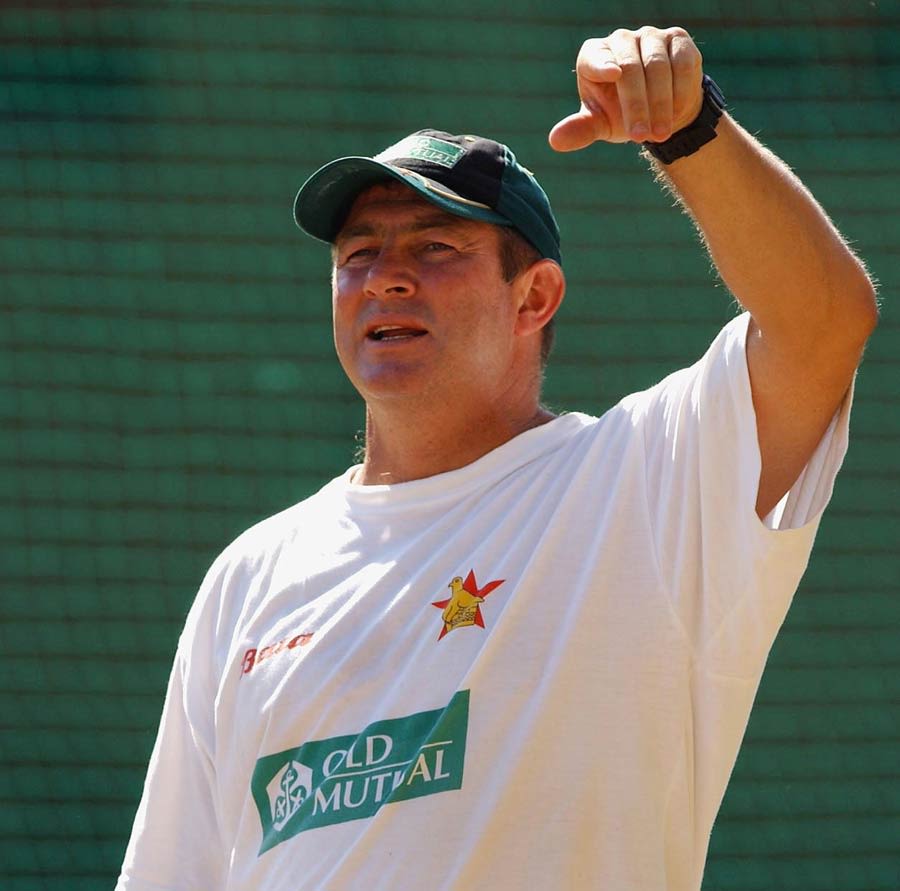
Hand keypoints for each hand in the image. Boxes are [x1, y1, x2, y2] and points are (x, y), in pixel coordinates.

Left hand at [549, 26, 703, 151]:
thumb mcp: (599, 125)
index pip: (595, 57)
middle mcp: (620, 40)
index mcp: (594, 56)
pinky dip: (680, 90)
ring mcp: (650, 36)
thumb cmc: (620, 115)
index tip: (614, 75)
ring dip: (659, 104)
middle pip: (630, 68)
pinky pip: (682, 63)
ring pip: (658, 67)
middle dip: (636, 105)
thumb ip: (580, 130)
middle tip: (639, 136)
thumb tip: (555, 141)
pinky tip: (677, 113)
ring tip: (659, 134)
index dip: (603, 64)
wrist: (658, 110)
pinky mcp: (678, 39)